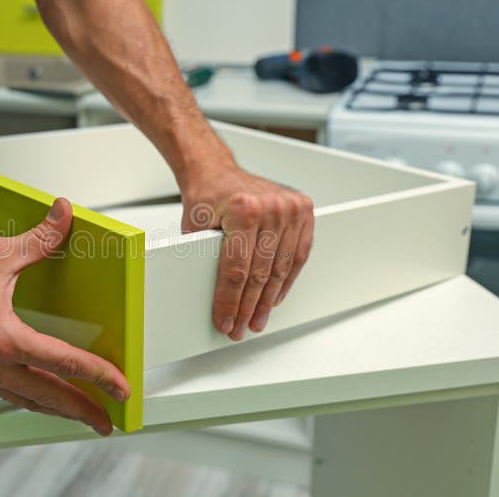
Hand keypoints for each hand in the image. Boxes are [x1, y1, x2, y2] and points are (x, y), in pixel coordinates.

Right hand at [0, 198, 128, 435]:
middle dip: (83, 411)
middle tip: (108, 421)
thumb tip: (63, 217)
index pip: (63, 363)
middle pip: (49, 397)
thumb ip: (38, 240)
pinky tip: (40, 396)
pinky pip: (8, 395)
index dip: (98, 376)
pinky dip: (32, 400)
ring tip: (81, 415)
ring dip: (58, 410)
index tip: (119, 387)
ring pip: (28, 402)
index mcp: (1, 339)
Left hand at [182, 163, 313, 340]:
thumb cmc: (206, 197)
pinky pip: (299, 254)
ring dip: (269, 299)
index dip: (230, 303)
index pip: (237, 270)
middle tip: (241, 328)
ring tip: (258, 319)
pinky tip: (276, 296)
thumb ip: (203, 260)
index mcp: (244, 210)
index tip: (225, 322)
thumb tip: (211, 299)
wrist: (216, 171)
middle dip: (248, 307)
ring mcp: (290, 208)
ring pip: (281, 268)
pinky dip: (287, 278)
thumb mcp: (194, 229)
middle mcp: (271, 207)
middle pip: (260, 273)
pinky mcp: (303, 209)